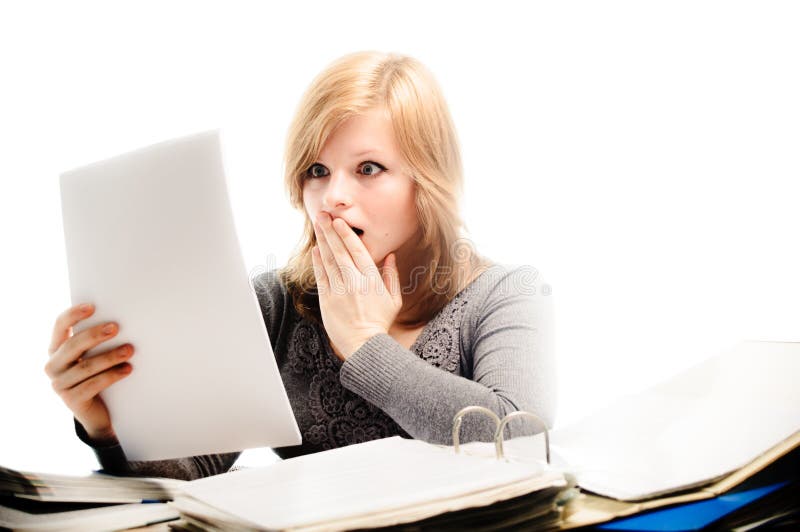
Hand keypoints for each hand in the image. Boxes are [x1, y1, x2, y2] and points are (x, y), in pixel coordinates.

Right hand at [45, 303, 134, 444]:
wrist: (98, 412)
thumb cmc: (98, 375)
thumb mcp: (94, 356)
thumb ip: (97, 341)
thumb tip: (119, 320)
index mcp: (56, 349)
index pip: (59, 327)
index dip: (73, 315)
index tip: (92, 307)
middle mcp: (53, 366)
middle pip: (73, 345)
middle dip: (95, 335)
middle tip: (116, 327)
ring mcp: (60, 385)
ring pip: (86, 367)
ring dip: (110, 356)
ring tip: (129, 350)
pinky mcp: (72, 401)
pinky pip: (93, 385)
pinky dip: (112, 375)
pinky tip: (127, 369)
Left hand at [311, 211, 401, 358]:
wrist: (364, 346)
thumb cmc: (380, 323)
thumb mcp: (393, 299)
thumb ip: (391, 276)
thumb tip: (390, 256)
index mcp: (372, 280)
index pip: (357, 251)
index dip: (346, 234)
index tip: (339, 221)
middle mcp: (354, 282)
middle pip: (340, 251)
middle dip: (330, 231)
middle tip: (322, 215)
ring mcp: (339, 291)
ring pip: (328, 260)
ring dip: (322, 242)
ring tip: (317, 226)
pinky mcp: (327, 300)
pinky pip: (321, 276)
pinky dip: (318, 262)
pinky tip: (315, 250)